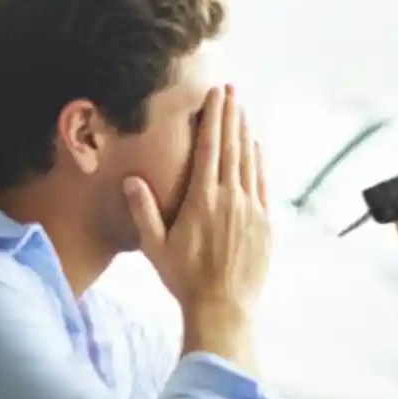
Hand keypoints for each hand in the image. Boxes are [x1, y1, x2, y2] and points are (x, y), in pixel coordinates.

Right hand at [124, 85, 270, 317]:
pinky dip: (259, 162)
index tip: (215, 96)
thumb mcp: (155, 247)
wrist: (224, 307)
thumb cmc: (184, 279)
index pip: (210, 148)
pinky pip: (263, 184)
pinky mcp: (265, 223)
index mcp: (202, 200)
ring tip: (242, 111)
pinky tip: (256, 147)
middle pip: (232, 147)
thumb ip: (144, 211)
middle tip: (231, 91)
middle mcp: (230, 199)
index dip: (213, 118)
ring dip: (246, 134)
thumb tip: (132, 179)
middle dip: (231, 116)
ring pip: (250, 162)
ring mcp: (251, 210)